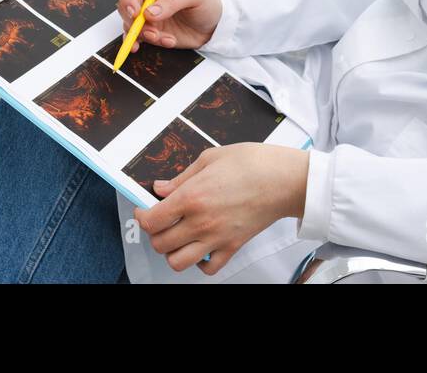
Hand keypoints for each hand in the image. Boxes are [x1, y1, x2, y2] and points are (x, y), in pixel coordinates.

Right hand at [116, 0, 222, 49]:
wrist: (215, 25)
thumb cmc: (207, 3)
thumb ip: (172, 1)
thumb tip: (149, 12)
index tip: (136, 13)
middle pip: (124, 7)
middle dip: (135, 22)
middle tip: (152, 31)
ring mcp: (147, 16)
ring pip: (129, 25)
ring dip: (142, 35)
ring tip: (162, 38)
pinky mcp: (151, 31)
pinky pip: (138, 38)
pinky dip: (146, 44)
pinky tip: (164, 42)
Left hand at [134, 143, 309, 275]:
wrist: (285, 179)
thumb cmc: (253, 164)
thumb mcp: (210, 158)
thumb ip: (181, 177)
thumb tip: (160, 188)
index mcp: (192, 197)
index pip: (151, 220)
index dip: (141, 216)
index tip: (144, 209)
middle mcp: (201, 221)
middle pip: (160, 243)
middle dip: (155, 233)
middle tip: (161, 221)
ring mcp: (217, 238)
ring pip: (178, 262)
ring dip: (172, 252)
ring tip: (177, 237)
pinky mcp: (233, 247)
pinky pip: (208, 268)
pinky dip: (200, 263)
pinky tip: (201, 248)